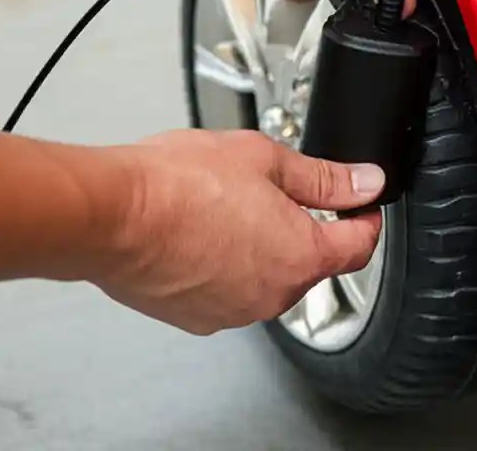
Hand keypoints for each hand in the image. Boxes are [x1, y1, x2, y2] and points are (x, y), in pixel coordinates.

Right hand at [96, 129, 383, 334]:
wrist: (112, 216)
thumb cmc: (177, 186)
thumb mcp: (263, 159)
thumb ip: (323, 177)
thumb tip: (363, 182)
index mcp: (301, 256)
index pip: (359, 246)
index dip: (365, 219)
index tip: (360, 205)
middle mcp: (273, 294)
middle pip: (310, 263)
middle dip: (301, 227)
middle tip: (273, 190)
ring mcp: (233, 311)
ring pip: (265, 276)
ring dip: (258, 246)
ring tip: (224, 206)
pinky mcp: (196, 318)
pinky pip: (227, 290)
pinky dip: (223, 265)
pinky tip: (199, 233)